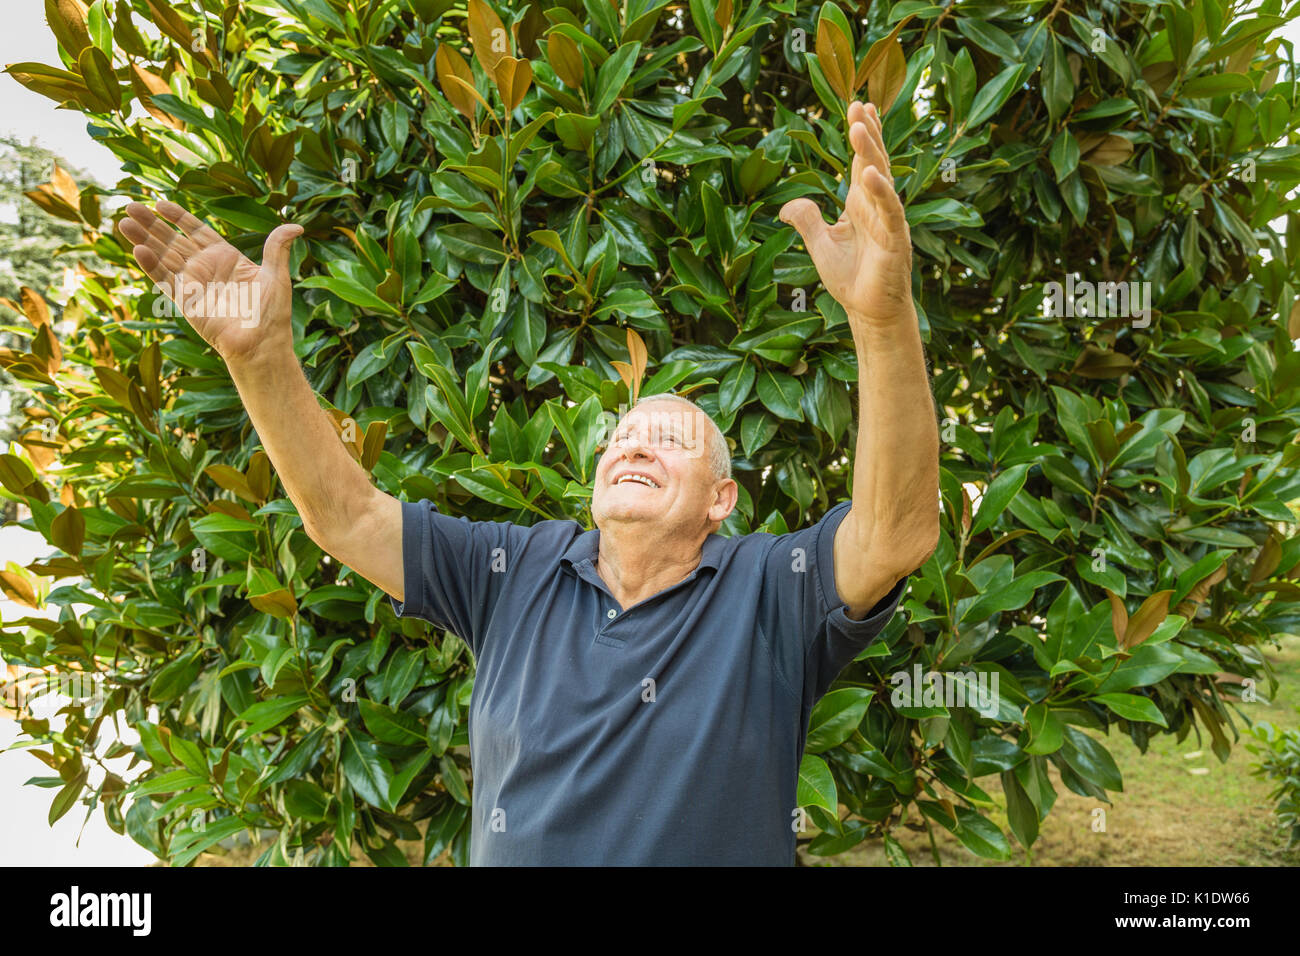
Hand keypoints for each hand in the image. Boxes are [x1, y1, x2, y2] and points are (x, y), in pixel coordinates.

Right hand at [119, 200, 301, 365]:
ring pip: (163, 257)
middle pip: (173, 240)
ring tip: (123, 221)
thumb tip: (297, 226)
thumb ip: (277, 247)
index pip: (196, 231)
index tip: (160, 202)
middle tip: (130, 204)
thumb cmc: (272, 314)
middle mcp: (206, 269)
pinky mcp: (185, 301)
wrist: (263, 344)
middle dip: (152, 224)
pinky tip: (138, 248)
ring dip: (143, 239)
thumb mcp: (276, 275)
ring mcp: (194, 284)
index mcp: (226, 258)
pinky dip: (151, 265)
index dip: (179, 217)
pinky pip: (165, 280)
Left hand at [778, 100, 913, 331]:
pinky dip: (880, 191)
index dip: (862, 135)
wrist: (869, 311)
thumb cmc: (850, 279)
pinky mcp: (895, 239)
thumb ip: (807, 221)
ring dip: (871, 152)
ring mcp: (888, 221)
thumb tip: (785, 207)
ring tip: (860, 126)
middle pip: (873, 161)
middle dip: (867, 133)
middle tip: (859, 104)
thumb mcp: (820, 245)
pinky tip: (869, 173)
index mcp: (861, 204)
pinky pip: (888, 210)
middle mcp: (877, 206)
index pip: (861, 161)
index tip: (858, 106)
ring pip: (882, 179)